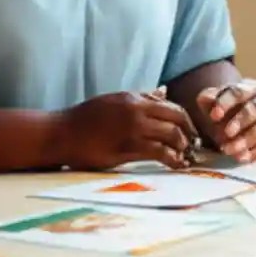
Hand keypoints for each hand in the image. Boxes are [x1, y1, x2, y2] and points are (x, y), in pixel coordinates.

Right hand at [54, 91, 198, 170]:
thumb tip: (164, 92)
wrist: (61, 133)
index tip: (191, 133)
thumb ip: (141, 97)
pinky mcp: (125, 149)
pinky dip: (172, 159)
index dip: (187, 121)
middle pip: (176, 121)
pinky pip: (158, 153)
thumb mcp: (115, 100)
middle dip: (190, 135)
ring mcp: (132, 130)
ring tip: (185, 158)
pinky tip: (175, 165)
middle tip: (194, 148)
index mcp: (134, 99)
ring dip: (183, 149)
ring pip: (171, 136)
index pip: (173, 107)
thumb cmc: (86, 118)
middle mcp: (136, 111)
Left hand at [196, 79, 255, 163]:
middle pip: (255, 108)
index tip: (213, 116)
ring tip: (229, 150)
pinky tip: (240, 158)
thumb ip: (208, 98)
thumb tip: (206, 99)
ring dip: (248, 139)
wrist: (236, 120)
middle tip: (226, 134)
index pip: (239, 92)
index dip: (226, 103)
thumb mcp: (213, 102)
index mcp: (248, 87)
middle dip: (240, 121)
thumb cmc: (225, 108)